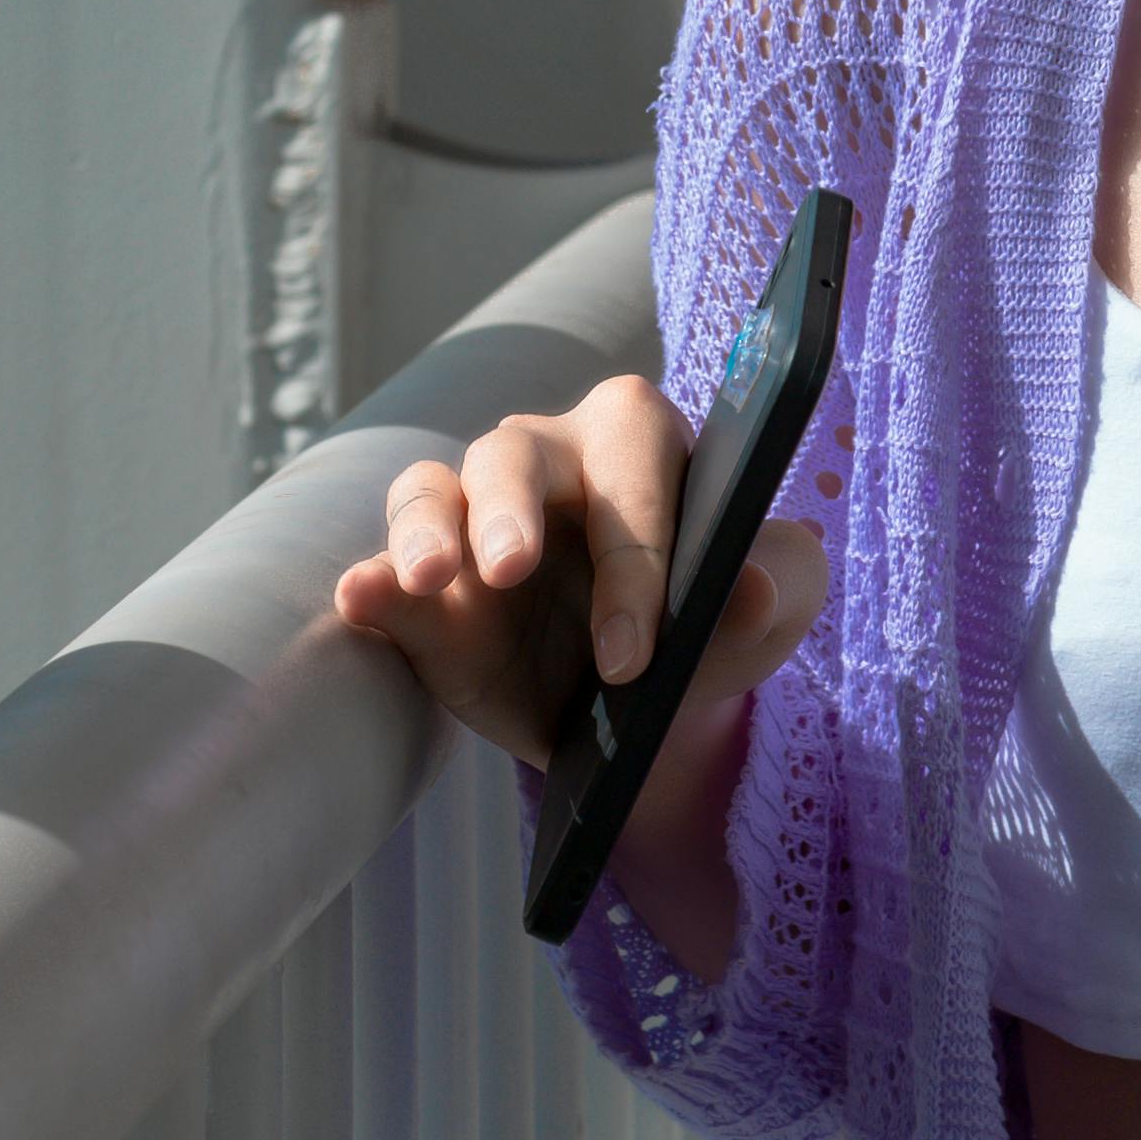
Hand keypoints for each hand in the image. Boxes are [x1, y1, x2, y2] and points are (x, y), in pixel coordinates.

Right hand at [333, 374, 824, 975]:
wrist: (657, 703)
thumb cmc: (718, 620)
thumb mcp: (775, 604)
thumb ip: (778, 583)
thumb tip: (746, 584)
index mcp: (639, 436)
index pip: (631, 475)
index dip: (634, 559)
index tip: (634, 658)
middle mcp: (545, 457)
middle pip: (514, 453)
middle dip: (510, 509)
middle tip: (512, 567)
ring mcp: (472, 515)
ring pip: (430, 490)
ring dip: (426, 531)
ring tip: (428, 579)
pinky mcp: (425, 586)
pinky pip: (386, 565)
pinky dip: (374, 580)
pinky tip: (362, 596)